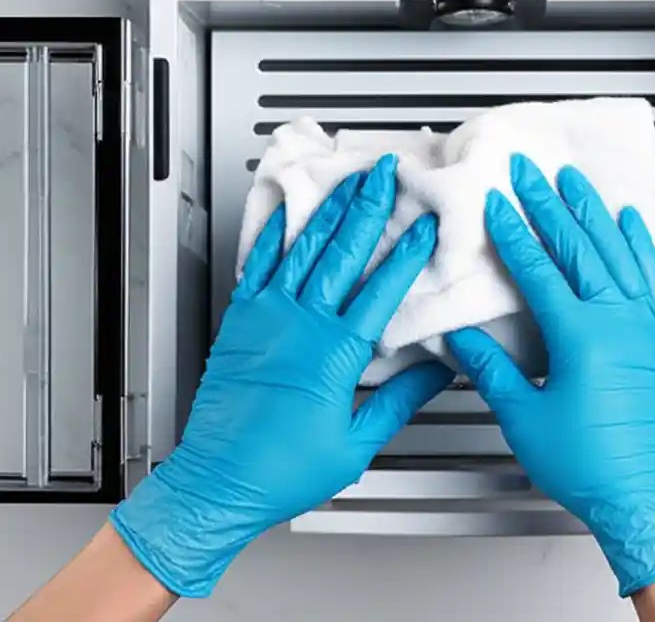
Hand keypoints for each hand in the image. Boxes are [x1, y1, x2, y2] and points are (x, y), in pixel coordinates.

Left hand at [111, 155, 453, 597]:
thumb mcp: (357, 443)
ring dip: (328, 209)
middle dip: (370, 206)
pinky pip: (259, 266)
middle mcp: (301, 325)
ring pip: (303, 248)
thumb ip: (399, 400)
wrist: (218, 480)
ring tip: (348, 179)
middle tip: (389, 173)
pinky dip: (274, 235)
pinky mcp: (240, 322)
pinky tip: (286, 211)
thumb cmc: (282, 470)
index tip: (426, 224)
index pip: (382, 289)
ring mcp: (267, 318)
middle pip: (343, 251)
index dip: (407, 252)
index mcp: (336, 354)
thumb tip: (436, 372)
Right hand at [446, 155, 654, 596]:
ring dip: (593, 212)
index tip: (495, 204)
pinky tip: (630, 223)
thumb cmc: (588, 465)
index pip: (538, 269)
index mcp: (580, 337)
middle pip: (578, 246)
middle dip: (549, 204)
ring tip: (576, 180)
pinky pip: (650, 278)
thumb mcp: (524, 418)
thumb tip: (464, 340)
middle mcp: (617, 322)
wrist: (643, 493)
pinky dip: (638, 246)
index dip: (512, 233)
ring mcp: (644, 326)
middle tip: (530, 170)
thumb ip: (493, 370)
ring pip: (617, 252)